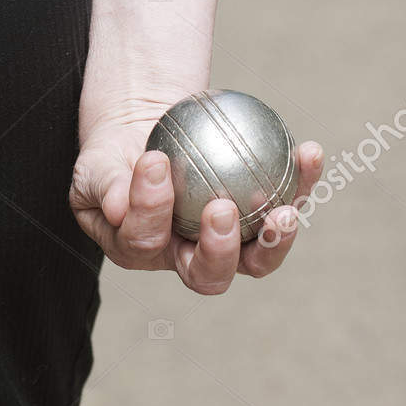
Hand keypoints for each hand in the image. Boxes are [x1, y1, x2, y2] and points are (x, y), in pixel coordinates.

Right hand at [70, 93, 324, 292]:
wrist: (149, 132)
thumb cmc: (115, 153)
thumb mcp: (96, 163)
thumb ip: (104, 185)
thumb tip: (118, 208)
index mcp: (141, 251)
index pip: (145, 240)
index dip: (150, 208)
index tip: (153, 160)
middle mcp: (187, 257)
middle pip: (208, 274)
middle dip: (220, 250)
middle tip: (222, 208)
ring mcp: (229, 243)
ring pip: (256, 257)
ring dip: (275, 240)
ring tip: (284, 210)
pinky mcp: (260, 219)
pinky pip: (284, 204)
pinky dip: (302, 183)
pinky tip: (310, 152)